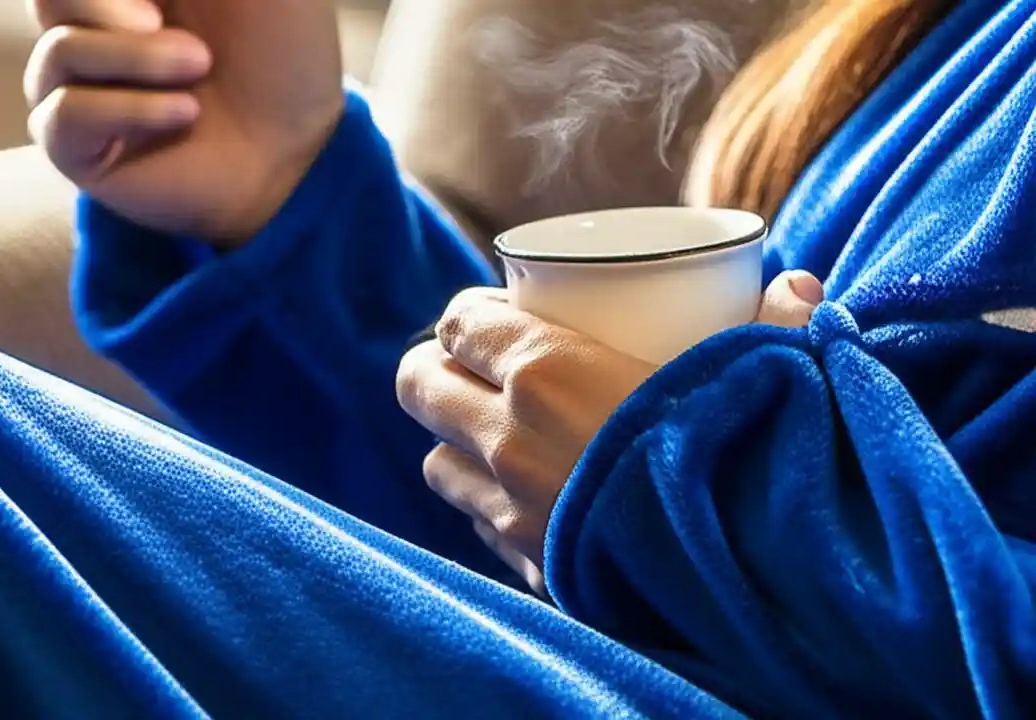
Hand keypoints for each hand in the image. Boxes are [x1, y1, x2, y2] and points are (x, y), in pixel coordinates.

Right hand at [25, 0, 344, 245]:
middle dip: (114, 5)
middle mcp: (88, 26)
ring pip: (59, 50)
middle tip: (193, 37)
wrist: (299, 147)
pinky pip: (64, 114)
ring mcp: (76, 87)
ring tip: (200, 66)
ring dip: (138, 57)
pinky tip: (184, 114)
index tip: (167, 6)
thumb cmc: (283, 52)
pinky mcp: (74, 146)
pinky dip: (130, 109)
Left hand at [396, 270, 824, 591]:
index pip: (458, 323)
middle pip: (418, 385)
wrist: (759, 581)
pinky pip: (478, 524)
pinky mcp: (530, 565)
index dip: (471, 312)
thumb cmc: (752, 459)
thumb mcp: (766, 373)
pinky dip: (489, 504)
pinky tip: (529, 496)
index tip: (501, 312)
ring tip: (497, 432)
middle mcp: (509, 438)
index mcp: (548, 372)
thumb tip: (798, 286)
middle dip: (438, 368)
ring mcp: (511, 509)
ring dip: (456, 440)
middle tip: (478, 365)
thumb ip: (776, 325)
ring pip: (436, 461)